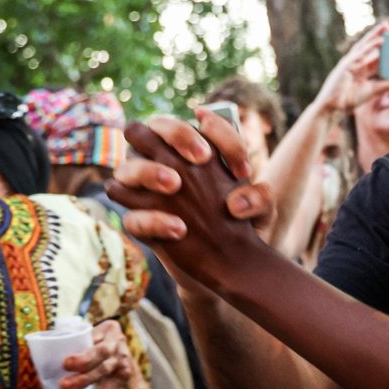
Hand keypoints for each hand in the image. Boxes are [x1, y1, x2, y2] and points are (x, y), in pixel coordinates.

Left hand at [60, 319, 138, 388]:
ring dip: (84, 382)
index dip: (83, 352)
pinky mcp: (121, 384)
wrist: (126, 374)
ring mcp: (122, 366)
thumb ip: (77, 340)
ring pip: (103, 373)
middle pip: (102, 355)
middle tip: (64, 374)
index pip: (97, 339)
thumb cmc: (99, 352)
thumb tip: (41, 351)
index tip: (65, 363)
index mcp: (110, 331)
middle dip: (83, 364)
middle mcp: (119, 347)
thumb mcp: (95, 339)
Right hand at [107, 114, 274, 293]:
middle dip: (174, 135)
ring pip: (126, 169)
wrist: (226, 265)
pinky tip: (179, 229)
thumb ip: (260, 200)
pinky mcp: (140, 225)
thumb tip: (238, 195)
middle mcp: (163, 162)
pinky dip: (151, 219)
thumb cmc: (242, 228)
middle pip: (151, 128)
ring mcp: (145, 193)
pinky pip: (131, 217)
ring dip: (149, 171)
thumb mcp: (262, 214)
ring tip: (176, 185)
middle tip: (201, 160)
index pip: (204, 124)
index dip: (222, 138)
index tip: (243, 171)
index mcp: (195, 150)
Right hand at [315, 21, 388, 113]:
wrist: (333, 107)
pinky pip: (360, 54)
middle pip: (368, 46)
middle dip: (378, 35)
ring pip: (364, 46)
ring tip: (385, 27)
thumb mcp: (373, 90)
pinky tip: (379, 41)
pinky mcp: (346, 65)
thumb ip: (388, 86)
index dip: (383, 46)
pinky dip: (369, 47)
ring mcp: (350, 63)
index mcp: (361, 69)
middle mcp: (355, 63)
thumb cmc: (349, 99)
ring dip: (374, 36)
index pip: (374, 54)